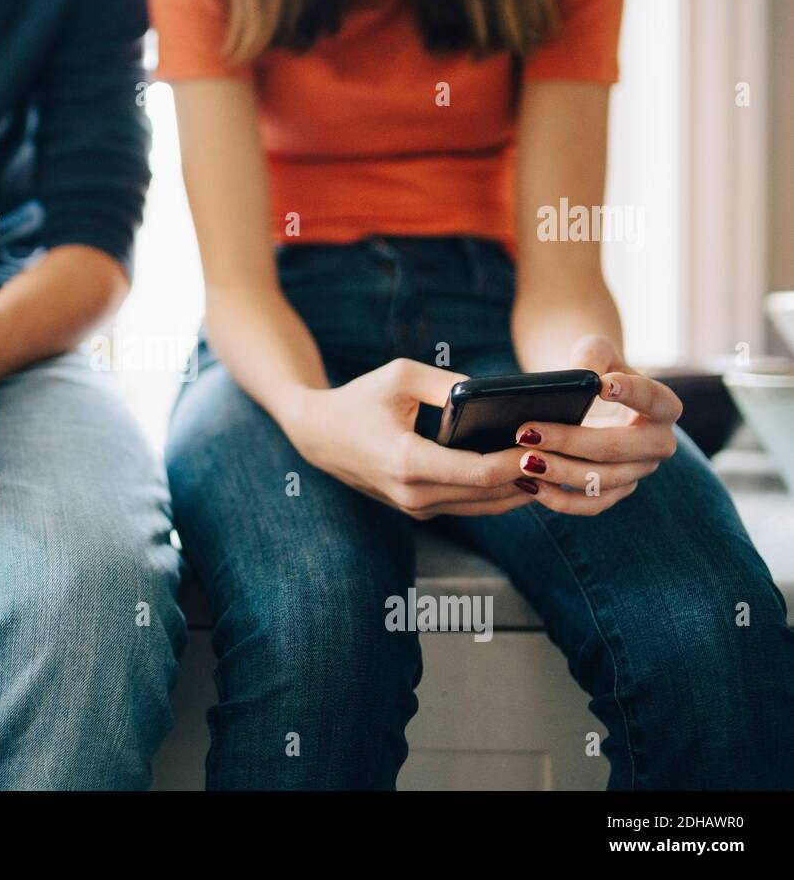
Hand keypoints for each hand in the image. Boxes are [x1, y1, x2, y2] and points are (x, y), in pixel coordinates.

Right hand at [285, 359, 533, 519]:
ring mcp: (414, 507)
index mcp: (408, 461)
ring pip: (484, 506)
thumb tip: (498, 394)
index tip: (551, 441)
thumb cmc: (360, 398)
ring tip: (555, 464)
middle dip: (530, 475)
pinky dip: (497, 492)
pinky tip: (523, 473)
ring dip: (520, 489)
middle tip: (567, 454)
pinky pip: (469, 506)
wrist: (318, 435)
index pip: (481, 471)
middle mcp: (412, 493)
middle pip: (490, 494)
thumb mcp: (402, 376)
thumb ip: (450, 384)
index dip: (520, 460)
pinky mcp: (417, 510)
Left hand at [512, 334, 681, 514]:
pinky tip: (527, 485)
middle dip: (572, 442)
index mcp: (663, 406)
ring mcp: (637, 472)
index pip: (655, 400)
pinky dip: (559, 500)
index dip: (632, 393)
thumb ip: (593, 355)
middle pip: (619, 448)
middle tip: (528, 432)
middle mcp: (657, 443)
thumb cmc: (596, 370)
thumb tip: (585, 376)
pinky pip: (591, 505)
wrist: (588, 400)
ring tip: (523, 460)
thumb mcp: (595, 352)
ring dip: (560, 473)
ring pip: (602, 480)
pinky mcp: (615, 492)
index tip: (603, 385)